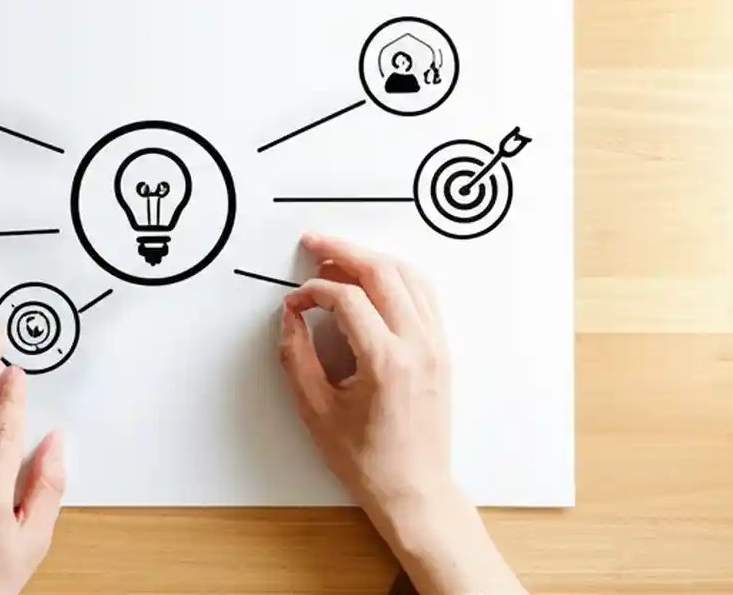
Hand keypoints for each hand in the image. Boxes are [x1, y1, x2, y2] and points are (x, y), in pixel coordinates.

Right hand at [280, 233, 450, 514]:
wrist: (413, 487)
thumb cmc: (367, 459)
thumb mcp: (315, 410)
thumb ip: (296, 356)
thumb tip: (291, 316)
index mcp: (386, 362)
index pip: (347, 299)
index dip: (313, 291)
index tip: (294, 302)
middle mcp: (417, 346)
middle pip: (383, 273)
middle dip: (343, 252)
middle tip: (314, 244)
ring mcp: (436, 345)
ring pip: (409, 276)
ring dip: (372, 259)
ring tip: (340, 257)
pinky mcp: (442, 349)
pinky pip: (424, 294)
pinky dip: (396, 276)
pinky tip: (373, 278)